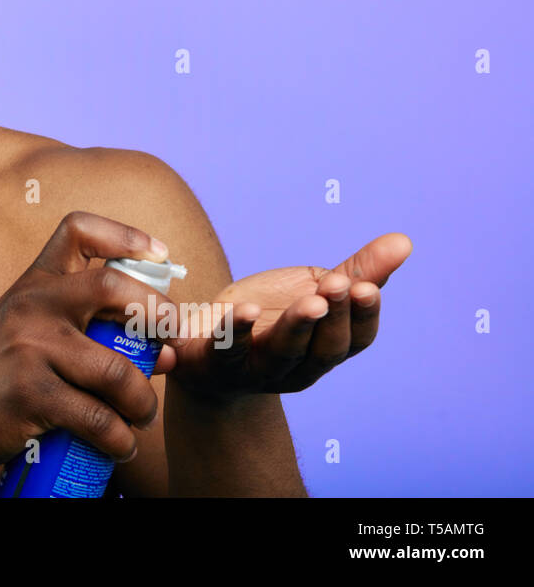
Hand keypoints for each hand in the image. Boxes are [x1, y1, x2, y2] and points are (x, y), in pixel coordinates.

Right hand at [0, 211, 180, 467]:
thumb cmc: (3, 367)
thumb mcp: (34, 328)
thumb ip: (93, 330)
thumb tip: (167, 353)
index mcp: (37, 281)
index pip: (79, 231)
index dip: (127, 235)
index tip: (160, 256)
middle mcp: (33, 304)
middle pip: (112, 288)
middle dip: (159, 316)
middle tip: (171, 347)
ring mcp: (30, 348)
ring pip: (115, 371)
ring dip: (142, 401)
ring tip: (142, 416)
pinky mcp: (29, 394)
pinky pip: (96, 417)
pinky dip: (119, 438)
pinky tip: (120, 445)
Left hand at [164, 233, 412, 399]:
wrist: (208, 354)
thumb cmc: (269, 318)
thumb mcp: (311, 290)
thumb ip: (355, 271)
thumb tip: (404, 241)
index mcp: (326, 349)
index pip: (357, 339)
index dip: (364, 315)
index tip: (369, 286)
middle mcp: (299, 367)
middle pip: (325, 348)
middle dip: (335, 316)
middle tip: (339, 285)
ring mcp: (259, 370)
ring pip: (283, 353)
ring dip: (297, 326)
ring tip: (310, 302)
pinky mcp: (218, 363)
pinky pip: (228, 350)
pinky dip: (236, 331)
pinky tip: (241, 309)